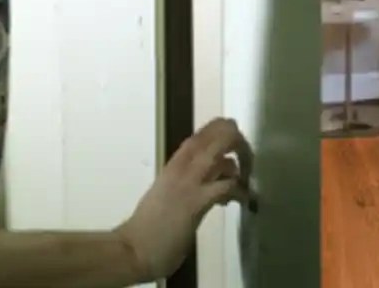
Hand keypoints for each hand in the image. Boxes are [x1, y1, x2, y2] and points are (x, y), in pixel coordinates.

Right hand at [118, 117, 253, 280]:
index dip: (226, 134)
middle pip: (220, 131)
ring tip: (243, 183)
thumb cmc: (150, 224)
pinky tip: (240, 202)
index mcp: (177, 161)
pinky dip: (239, 191)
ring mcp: (190, 180)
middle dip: (240, 141)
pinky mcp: (197, 201)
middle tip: (245, 164)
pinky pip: (227, 185)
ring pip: (223, 149)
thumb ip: (187, 179)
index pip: (206, 130)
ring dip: (242, 161)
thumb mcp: (170, 190)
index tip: (234, 151)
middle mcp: (183, 163)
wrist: (133, 249)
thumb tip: (210, 176)